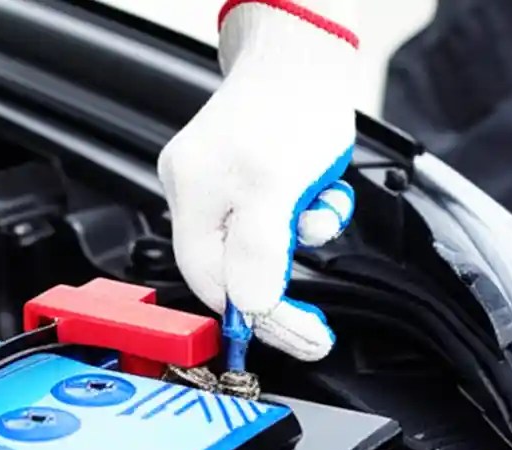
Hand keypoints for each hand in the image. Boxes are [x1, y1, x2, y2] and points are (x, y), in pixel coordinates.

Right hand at [159, 0, 357, 360]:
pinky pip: (268, 214)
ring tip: (320, 210)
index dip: (258, 317)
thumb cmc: (290, 107)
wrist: (305, 50)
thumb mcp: (276, 192)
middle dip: (281, 279)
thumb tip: (251, 307)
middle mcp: (192, 193)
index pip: (213, 286)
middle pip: (231, 268)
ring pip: (256, 242)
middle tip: (316, 319)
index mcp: (191, 201)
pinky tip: (318, 193)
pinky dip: (300, 212)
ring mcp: (214, 181)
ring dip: (298, 237)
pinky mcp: (240, 171)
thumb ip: (257, 255)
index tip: (302, 337)